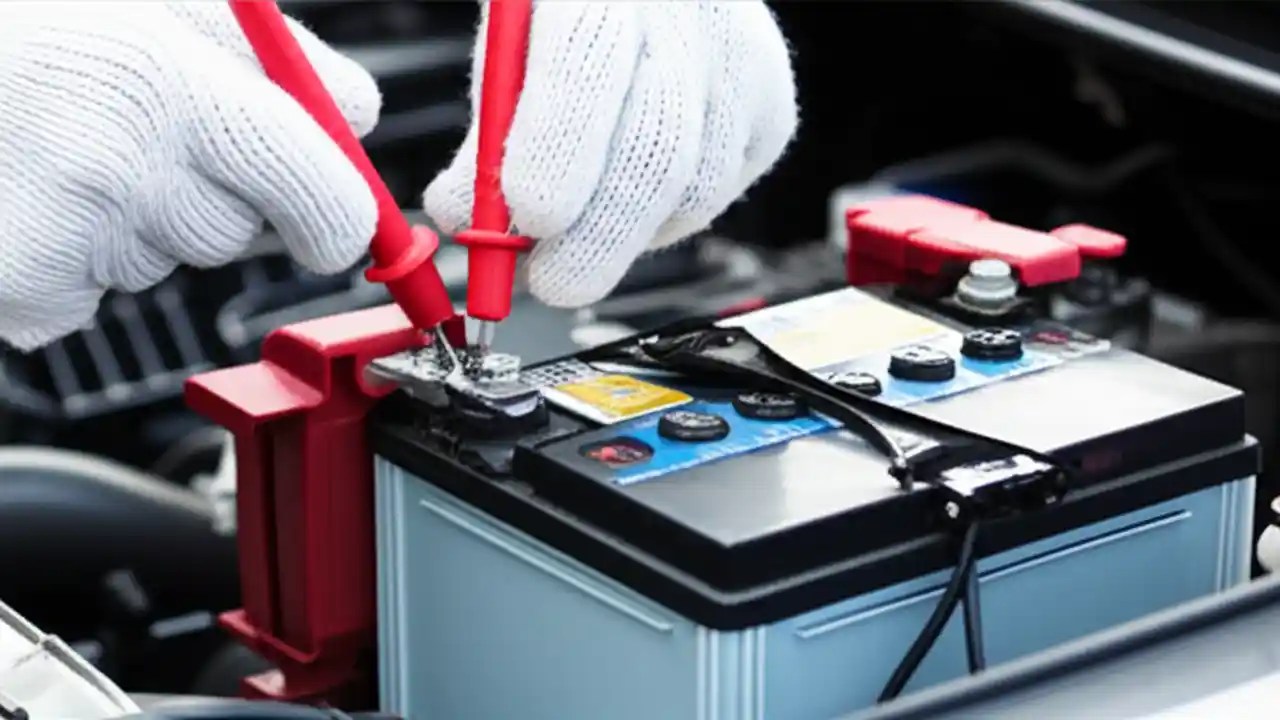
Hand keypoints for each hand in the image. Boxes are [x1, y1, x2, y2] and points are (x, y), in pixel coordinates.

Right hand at [0, 2, 379, 349]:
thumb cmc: (22, 14)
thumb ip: (268, 57)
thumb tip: (357, 114)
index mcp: (169, 86)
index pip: (319, 198)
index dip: (335, 220)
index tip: (332, 225)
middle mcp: (121, 168)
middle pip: (234, 235)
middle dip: (210, 197)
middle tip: (136, 135)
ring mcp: (62, 237)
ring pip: (157, 260)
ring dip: (130, 220)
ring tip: (55, 146)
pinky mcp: (18, 288)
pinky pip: (84, 293)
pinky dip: (66, 257)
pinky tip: (21, 190)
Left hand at [425, 0, 797, 307]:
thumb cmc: (572, 17)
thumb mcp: (511, 48)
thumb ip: (488, 134)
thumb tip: (464, 220)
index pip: (588, 61)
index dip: (558, 149)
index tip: (529, 220)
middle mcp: (690, 13)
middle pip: (659, 146)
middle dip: (601, 233)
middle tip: (556, 283)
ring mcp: (743, 62)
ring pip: (697, 185)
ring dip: (633, 233)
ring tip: (586, 237)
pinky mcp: (773, 106)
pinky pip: (723, 191)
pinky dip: (670, 219)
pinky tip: (637, 203)